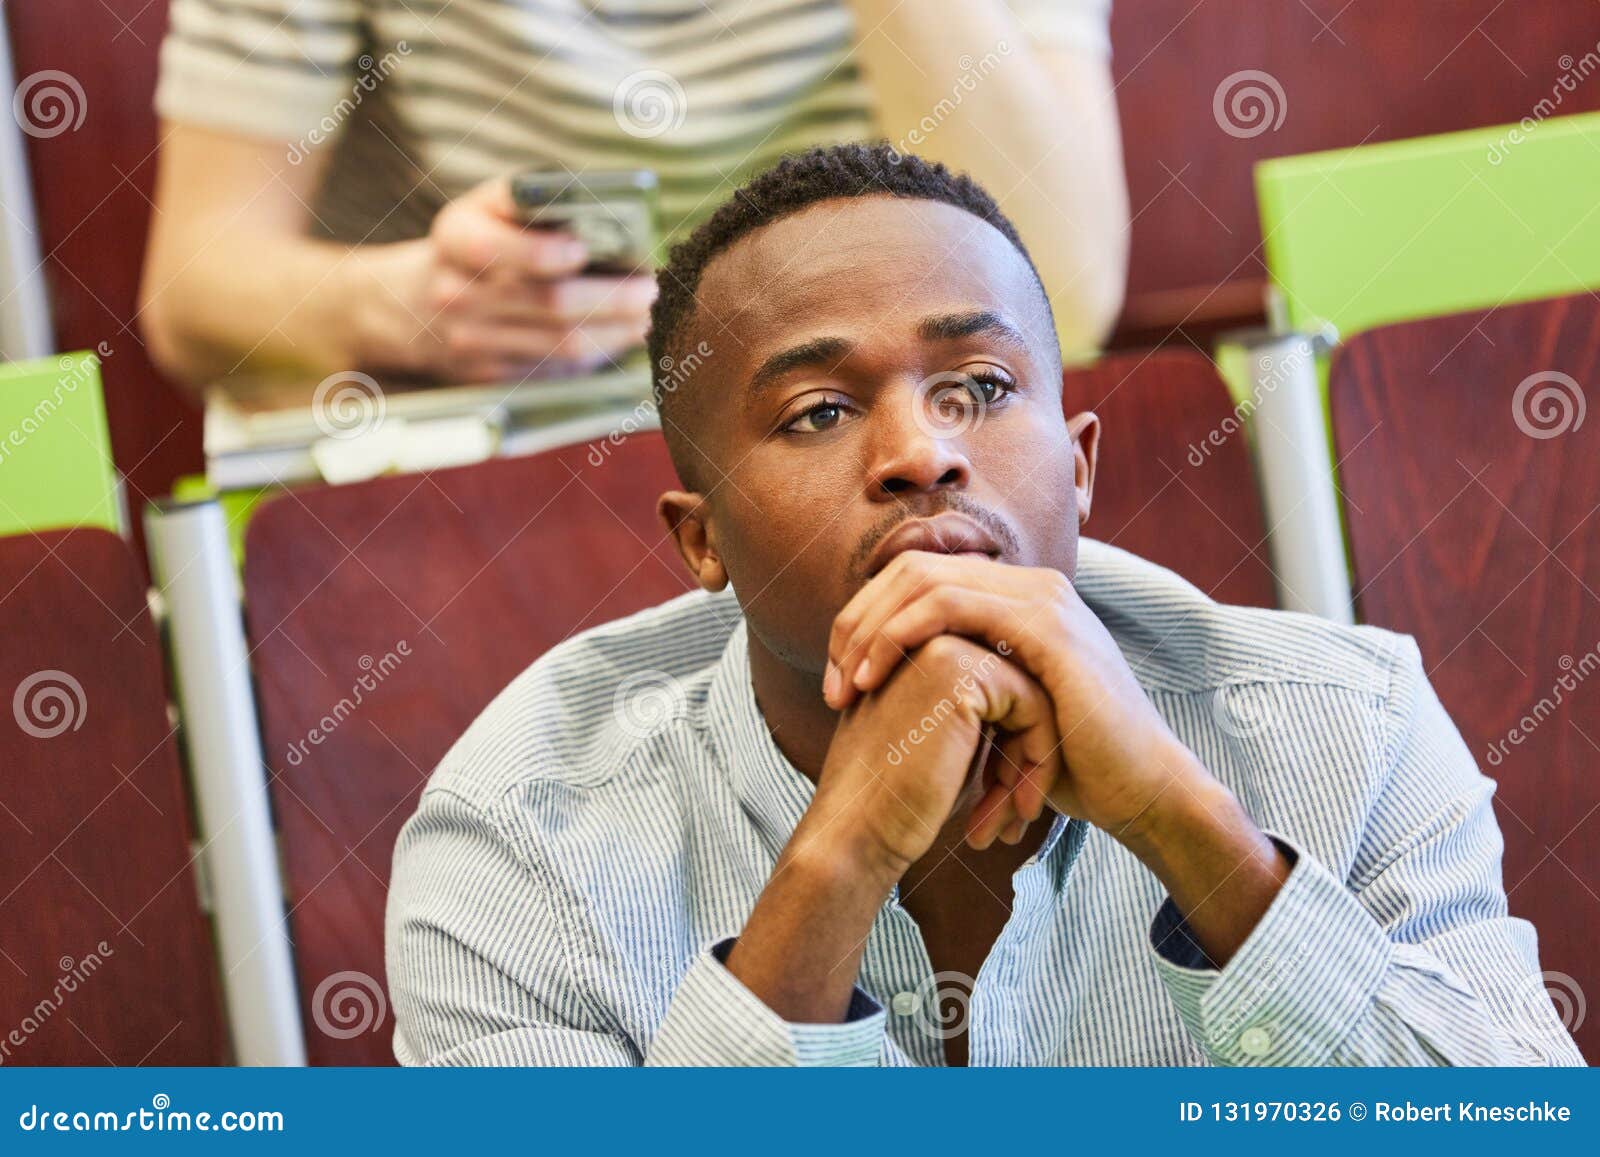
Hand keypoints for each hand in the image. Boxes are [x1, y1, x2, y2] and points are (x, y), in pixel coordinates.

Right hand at [360, 177, 655, 381]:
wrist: (407, 307)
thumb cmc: (473, 242)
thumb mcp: (485, 206)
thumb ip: (534, 200)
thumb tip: (610, 219)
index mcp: (455, 238)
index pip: (494, 249)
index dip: (542, 253)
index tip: (583, 249)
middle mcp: (457, 294)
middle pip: (549, 304)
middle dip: (612, 298)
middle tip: (652, 289)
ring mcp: (472, 343)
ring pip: (562, 345)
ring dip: (617, 330)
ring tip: (648, 314)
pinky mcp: (492, 378)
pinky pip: (557, 369)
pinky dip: (598, 353)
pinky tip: (622, 335)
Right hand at [792, 634, 1063, 890]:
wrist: (855, 833)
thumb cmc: (897, 804)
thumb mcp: (944, 748)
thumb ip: (982, 718)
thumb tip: (1035, 719)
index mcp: (921, 652)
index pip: (1002, 690)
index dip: (1012, 749)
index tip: (1002, 804)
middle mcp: (930, 637)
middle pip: (1021, 690)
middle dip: (1024, 758)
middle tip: (1014, 818)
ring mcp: (943, 645)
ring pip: (1034, 698)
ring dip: (1034, 766)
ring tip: (1013, 821)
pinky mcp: (961, 671)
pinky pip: (1035, 707)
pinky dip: (1038, 763)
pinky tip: (1019, 811)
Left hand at [823, 551, 1207, 843]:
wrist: (1140, 792)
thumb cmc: (1073, 765)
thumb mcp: (1003, 714)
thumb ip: (963, 684)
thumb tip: (899, 687)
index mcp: (1017, 600)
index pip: (919, 580)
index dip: (866, 621)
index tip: (835, 679)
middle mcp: (1029, 586)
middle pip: (912, 570)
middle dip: (856, 623)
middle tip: (829, 683)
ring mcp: (1041, 598)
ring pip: (923, 581)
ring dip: (870, 631)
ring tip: (844, 686)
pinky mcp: (1046, 625)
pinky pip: (950, 606)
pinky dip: (900, 637)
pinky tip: (874, 678)